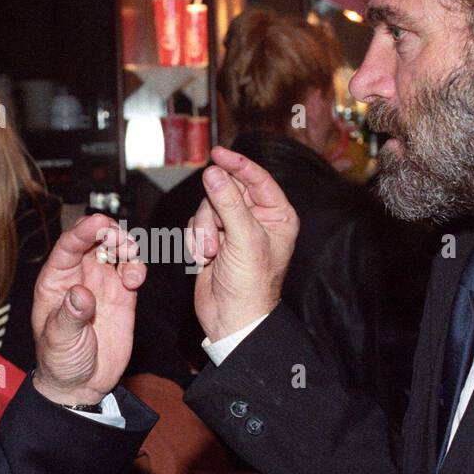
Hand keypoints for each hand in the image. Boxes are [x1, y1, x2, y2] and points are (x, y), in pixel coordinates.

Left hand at [32, 213, 144, 406]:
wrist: (82, 384)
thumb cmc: (60, 361)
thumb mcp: (59, 340)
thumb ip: (69, 316)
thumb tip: (80, 295)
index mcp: (55, 281)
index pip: (68, 247)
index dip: (82, 232)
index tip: (98, 223)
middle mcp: (79, 276)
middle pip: (95, 241)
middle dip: (109, 232)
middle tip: (120, 239)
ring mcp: (102, 284)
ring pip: (116, 251)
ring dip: (126, 245)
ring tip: (129, 255)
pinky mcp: (123, 296)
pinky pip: (132, 271)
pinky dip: (137, 267)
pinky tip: (135, 279)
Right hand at [188, 145, 298, 341]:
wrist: (231, 319)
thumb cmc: (251, 286)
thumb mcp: (244, 240)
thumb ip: (228, 203)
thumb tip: (213, 173)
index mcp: (276, 215)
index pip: (257, 179)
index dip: (237, 165)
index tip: (218, 154)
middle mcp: (256, 219)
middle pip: (226, 190)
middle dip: (214, 211)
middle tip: (214, 231)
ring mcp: (233, 229)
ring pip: (207, 207)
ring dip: (203, 230)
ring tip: (210, 253)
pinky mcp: (213, 240)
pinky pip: (196, 223)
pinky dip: (196, 239)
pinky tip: (203, 259)